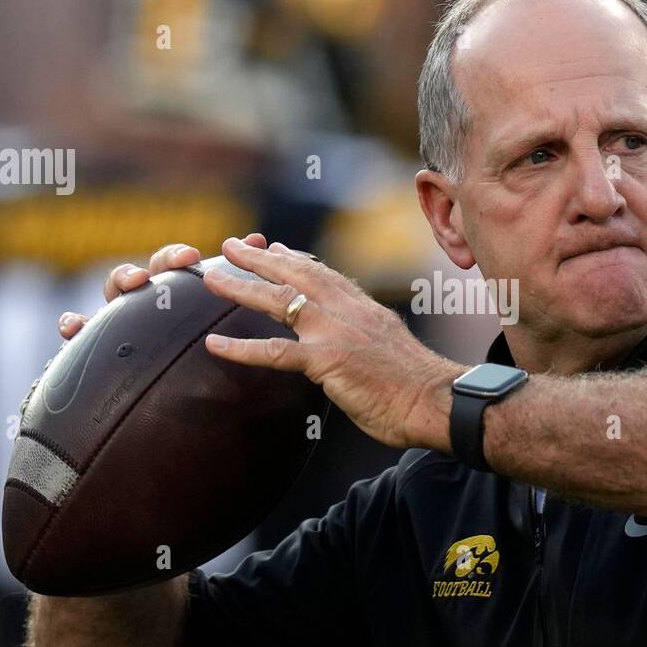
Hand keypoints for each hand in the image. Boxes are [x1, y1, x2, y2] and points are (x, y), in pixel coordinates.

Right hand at [55, 235, 268, 339]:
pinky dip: (73, 325)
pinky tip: (73, 326)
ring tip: (135, 283)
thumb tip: (262, 238)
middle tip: (170, 267)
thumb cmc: (197, 352)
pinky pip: (79, 335)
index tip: (193, 256)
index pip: (170, 266)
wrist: (172, 402)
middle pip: (142, 273)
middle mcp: (144, 305)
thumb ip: (233, 279)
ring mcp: (120, 324)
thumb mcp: (216, 312)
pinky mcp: (97, 349)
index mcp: (172, 295)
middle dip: (154, 264)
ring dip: (120, 281)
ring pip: (112, 295)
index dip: (178, 257)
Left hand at [201, 236, 464, 451]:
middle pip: (295, 274)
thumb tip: (359, 344)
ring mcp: (334, 332)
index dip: (294, 259)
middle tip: (230, 247)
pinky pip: (274, 352)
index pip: (323, 274)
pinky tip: (214, 345)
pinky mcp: (326, 360)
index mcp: (364, 307)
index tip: (273, 248)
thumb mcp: (391, 347)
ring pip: (279, 300)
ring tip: (211, 278)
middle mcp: (347, 310)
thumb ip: (369, 338)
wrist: (435, 400)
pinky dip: (240, 348)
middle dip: (259, 258)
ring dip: (240, 287)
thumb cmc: (419, 386)